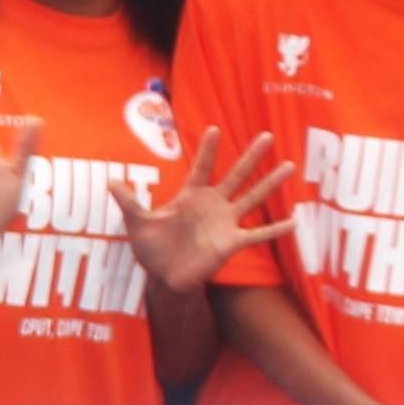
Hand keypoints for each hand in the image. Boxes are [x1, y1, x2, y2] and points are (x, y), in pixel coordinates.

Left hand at [137, 130, 297, 293]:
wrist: (164, 276)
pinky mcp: (232, 243)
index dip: (208, 150)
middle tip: (267, 135)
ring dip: (270, 183)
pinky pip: (257, 235)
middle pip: (236, 175)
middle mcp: (212, 204)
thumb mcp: (137, 223)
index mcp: (191, 196)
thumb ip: (128, 202)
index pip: (202, 167)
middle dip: (251, 157)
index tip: (215, 128)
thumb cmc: (152, 248)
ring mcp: (225, 222)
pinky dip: (275, 230)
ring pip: (252, 198)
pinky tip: (294, 222)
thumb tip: (109, 181)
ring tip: (289, 166)